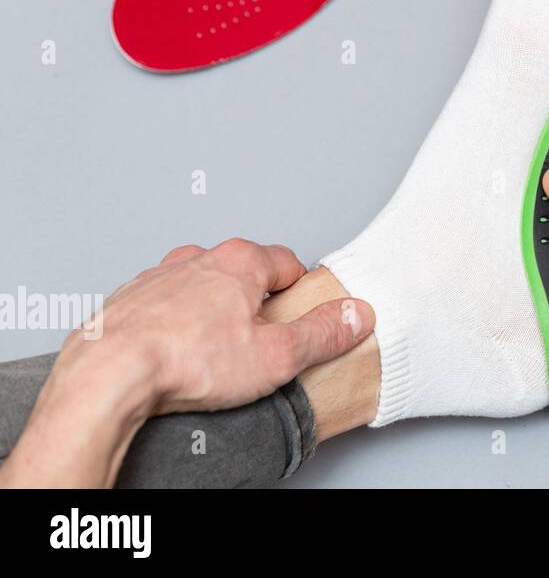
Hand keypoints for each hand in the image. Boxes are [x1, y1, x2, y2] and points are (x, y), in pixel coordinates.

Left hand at [69, 238, 375, 413]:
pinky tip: (176, 359)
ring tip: (213, 358)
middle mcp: (197, 259)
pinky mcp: (127, 302)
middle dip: (256, 306)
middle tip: (258, 347)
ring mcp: (158, 277)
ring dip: (212, 315)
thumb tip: (356, 315)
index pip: (289, 263)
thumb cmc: (185, 362)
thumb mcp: (277, 356)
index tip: (301, 321)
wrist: (106, 375)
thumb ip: (322, 332)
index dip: (301, 294)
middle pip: (244, 274)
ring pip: (200, 289)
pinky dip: (174, 327)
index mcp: (239, 261)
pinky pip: (164, 309)